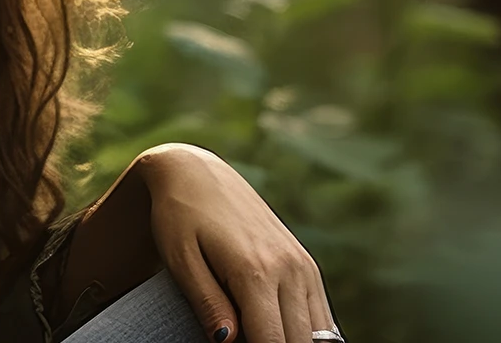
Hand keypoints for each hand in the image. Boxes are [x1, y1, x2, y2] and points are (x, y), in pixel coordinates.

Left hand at [139, 143, 337, 342]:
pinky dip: (306, 333)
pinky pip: (321, 315)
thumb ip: (208, 303)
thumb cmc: (180, 218)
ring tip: (260, 336)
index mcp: (256, 270)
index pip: (272, 341)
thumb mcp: (181, 260)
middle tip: (245, 340)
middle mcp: (289, 268)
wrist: (196, 174)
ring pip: (319, 333)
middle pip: (298, 341)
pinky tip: (281, 334)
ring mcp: (302, 265)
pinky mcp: (306, 263)